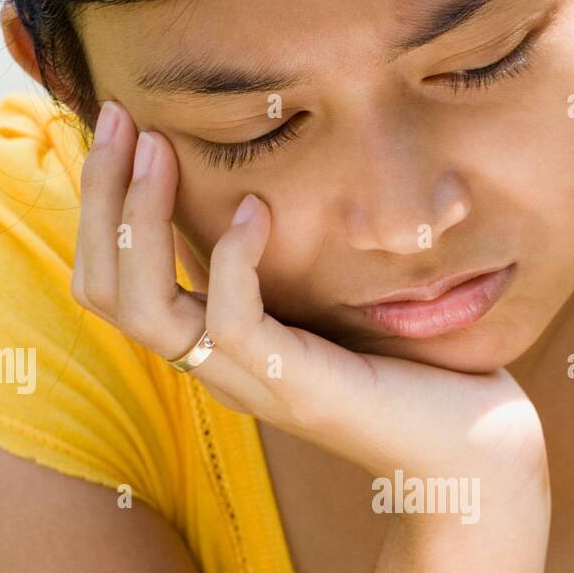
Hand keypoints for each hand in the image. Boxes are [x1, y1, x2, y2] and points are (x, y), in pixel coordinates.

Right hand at [71, 102, 547, 494]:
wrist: (472, 454)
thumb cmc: (414, 370)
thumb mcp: (330, 299)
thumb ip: (282, 263)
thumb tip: (250, 186)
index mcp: (216, 347)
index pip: (112, 283)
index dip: (101, 204)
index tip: (126, 127)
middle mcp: (218, 368)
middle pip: (104, 290)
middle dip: (101, 195)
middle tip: (123, 118)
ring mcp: (252, 384)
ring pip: (143, 308)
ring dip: (138, 217)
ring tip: (160, 148)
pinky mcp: (298, 389)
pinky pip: (230, 321)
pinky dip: (231, 258)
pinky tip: (256, 211)